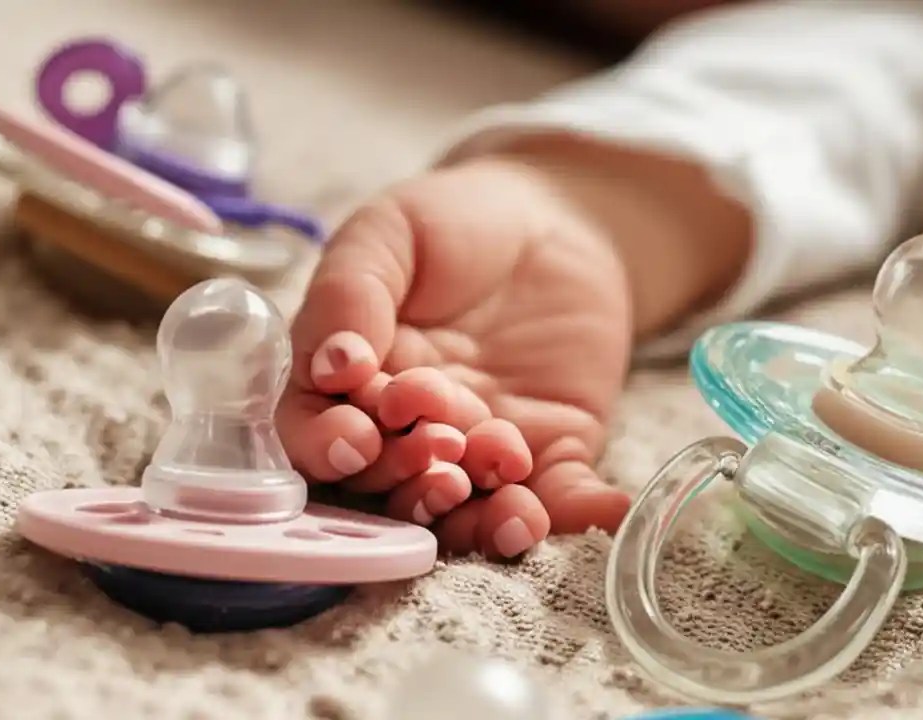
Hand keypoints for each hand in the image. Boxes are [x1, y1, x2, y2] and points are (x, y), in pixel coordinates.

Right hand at [276, 155, 633, 557]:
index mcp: (350, 381)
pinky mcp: (551, 452)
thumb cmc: (452, 221)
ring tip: (513, 506)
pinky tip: (606, 510)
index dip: (329, 445)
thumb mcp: (389, 234)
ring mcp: (478, 447)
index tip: (359, 436)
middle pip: (388, 483)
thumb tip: (332, 367)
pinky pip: (558, 498)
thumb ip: (351, 294)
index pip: (316, 431)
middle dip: (410, 479)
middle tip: (439, 447)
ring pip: (466, 512)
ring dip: (483, 520)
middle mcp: (407, 431)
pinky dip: (578, 513)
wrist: (553, 216)